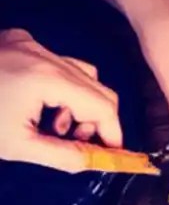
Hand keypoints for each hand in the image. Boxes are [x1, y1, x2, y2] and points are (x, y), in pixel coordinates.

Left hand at [0, 29, 122, 171]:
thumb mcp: (19, 147)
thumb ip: (66, 157)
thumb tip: (99, 163)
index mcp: (46, 78)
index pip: (103, 106)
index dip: (113, 133)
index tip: (113, 154)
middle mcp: (43, 55)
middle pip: (98, 88)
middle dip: (97, 120)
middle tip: (80, 143)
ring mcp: (30, 44)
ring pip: (81, 73)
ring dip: (80, 103)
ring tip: (55, 125)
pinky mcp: (18, 41)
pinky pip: (57, 62)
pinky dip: (60, 86)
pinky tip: (39, 104)